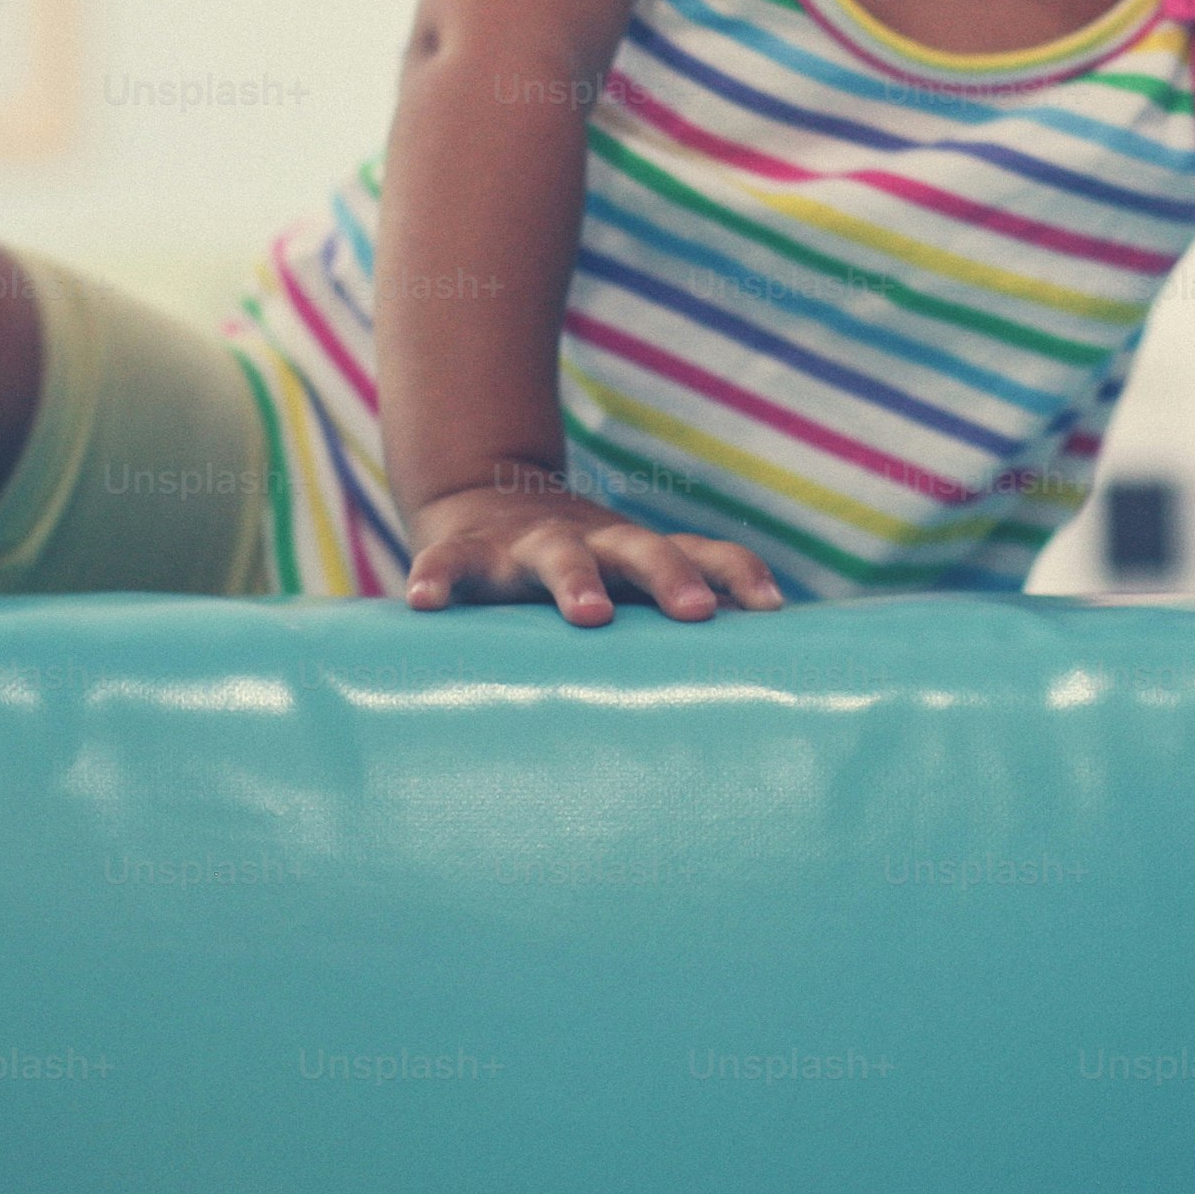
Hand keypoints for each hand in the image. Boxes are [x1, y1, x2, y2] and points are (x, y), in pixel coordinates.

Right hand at [402, 473, 785, 625]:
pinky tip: (425, 603)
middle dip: (669, 575)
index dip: (738, 574)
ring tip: (590, 614)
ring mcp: (529, 544)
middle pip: (641, 547)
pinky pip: (450, 561)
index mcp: (637, 553)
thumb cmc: (578, 569)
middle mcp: (593, 542)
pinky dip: (438, 578)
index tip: (770, 609)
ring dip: (577, 579)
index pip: (704, 553)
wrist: (484, 497)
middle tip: (693, 611)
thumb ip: (672, 627)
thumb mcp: (627, 584)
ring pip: (557, 554)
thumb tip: (752, 696)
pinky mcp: (469, 551)